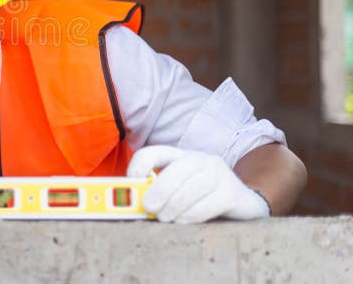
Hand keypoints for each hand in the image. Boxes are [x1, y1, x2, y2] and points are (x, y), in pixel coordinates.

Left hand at [127, 145, 269, 223]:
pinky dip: (192, 213)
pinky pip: (211, 202)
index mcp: (179, 157)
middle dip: (160, 189)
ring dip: (175, 204)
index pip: (153, 152)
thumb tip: (133, 205)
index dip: (138, 166)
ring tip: (166, 218)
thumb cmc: (200, 199)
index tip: (131, 184)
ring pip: (195, 184)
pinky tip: (183, 221)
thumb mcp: (176, 192)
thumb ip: (157, 194)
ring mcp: (219, 174)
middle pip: (179, 167)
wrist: (243, 205)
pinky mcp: (232, 192)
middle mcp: (200, 160)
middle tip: (149, 208)